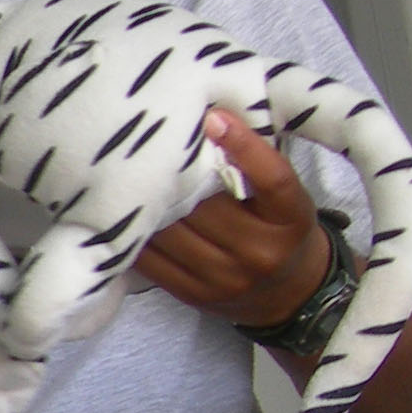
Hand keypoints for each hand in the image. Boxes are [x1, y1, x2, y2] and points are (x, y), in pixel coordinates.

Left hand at [139, 107, 411, 412]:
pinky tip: (120, 212)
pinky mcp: (192, 294)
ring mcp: (224, 277)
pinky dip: (133, 233)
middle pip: (203, 204)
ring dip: (144, 202)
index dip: (242, 146)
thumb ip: (255, 169)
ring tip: (122, 172)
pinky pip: (151, 258)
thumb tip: (208, 117)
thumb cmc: (282, 231)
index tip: (213, 116)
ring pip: (170, 230)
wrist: (291, 296)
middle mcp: (260, 250)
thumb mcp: (286, 200)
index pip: (271, 178)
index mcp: (290, 218)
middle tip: (145, 140)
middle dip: (172, 172)